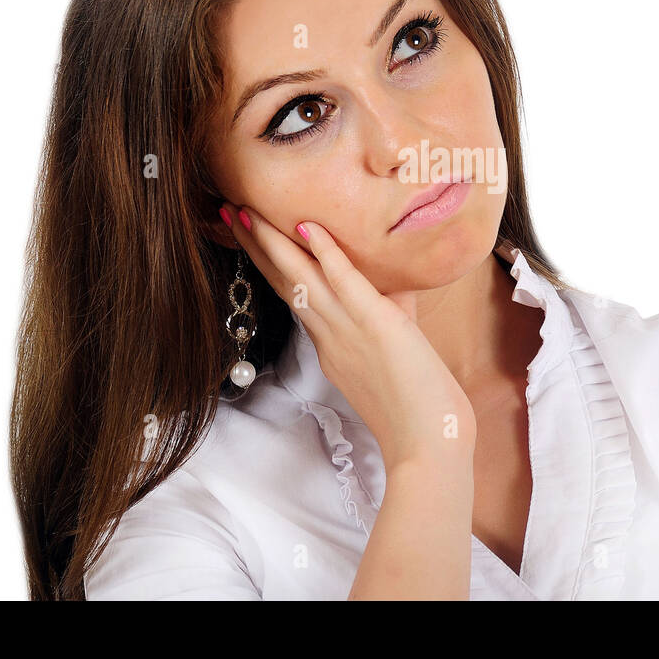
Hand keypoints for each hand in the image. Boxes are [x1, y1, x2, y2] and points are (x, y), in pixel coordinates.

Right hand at [221, 204, 476, 468]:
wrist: (429, 446)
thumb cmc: (420, 410)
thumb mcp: (398, 351)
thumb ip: (392, 315)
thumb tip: (396, 286)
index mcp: (330, 345)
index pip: (294, 295)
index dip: (270, 263)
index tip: (249, 236)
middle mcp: (330, 336)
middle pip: (284, 281)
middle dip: (255, 245)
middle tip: (228, 212)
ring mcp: (348, 331)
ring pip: (301, 278)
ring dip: (272, 242)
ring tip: (245, 212)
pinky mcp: (377, 325)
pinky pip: (345, 283)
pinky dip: (327, 254)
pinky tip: (308, 227)